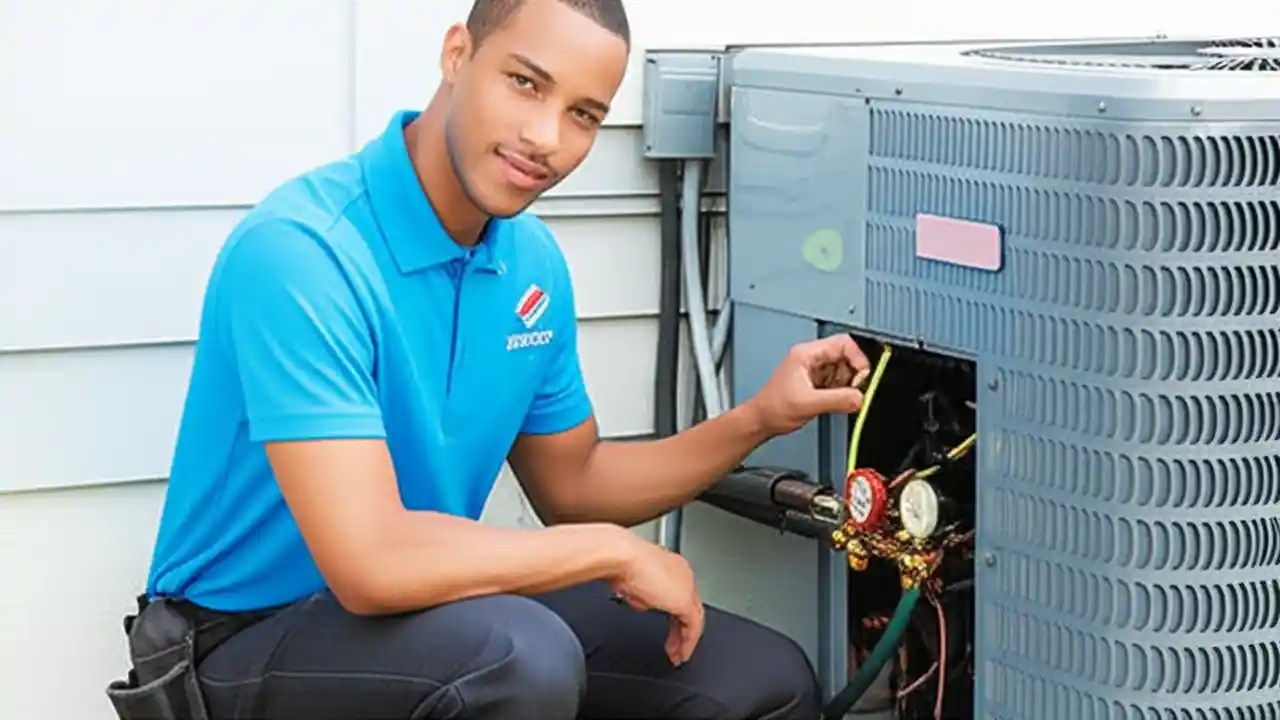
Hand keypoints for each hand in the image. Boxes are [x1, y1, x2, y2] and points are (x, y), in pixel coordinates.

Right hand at [608, 535, 704, 666]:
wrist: (622, 557)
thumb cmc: (621, 563)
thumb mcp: (634, 584)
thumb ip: (645, 595)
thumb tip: (644, 604)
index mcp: (672, 566)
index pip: (680, 595)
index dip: (675, 616)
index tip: (670, 630)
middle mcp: (683, 574)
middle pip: (690, 608)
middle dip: (682, 631)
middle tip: (676, 648)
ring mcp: (687, 587)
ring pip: (694, 619)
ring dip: (686, 640)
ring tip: (679, 655)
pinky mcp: (685, 601)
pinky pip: (693, 627)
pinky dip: (688, 642)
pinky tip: (681, 653)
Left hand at [745, 334, 870, 435]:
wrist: (761, 421)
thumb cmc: (773, 408)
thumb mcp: (808, 404)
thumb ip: (837, 400)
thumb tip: (860, 397)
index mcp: (807, 354)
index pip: (843, 343)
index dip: (858, 360)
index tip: (862, 378)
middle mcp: (811, 358)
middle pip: (846, 356)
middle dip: (853, 375)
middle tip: (851, 392)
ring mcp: (814, 370)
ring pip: (843, 370)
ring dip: (846, 385)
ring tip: (835, 399)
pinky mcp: (816, 382)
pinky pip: (838, 382)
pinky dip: (840, 392)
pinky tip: (830, 401)